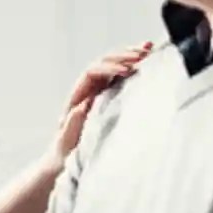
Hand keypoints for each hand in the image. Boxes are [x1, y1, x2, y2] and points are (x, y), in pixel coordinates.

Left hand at [43, 41, 152, 170]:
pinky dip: (133, 66)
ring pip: (114, 67)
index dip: (110, 68)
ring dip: (129, 56)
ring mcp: (98, 92)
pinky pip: (121, 77)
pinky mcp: (109, 98)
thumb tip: (84, 103)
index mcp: (77, 97)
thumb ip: (73, 123)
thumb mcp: (67, 141)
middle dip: (123, 57)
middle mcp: (87, 90)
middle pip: (104, 64)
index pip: (92, 73)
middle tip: (143, 55)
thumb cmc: (65, 153)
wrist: (64, 162)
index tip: (127, 71)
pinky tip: (147, 58)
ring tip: (147, 49)